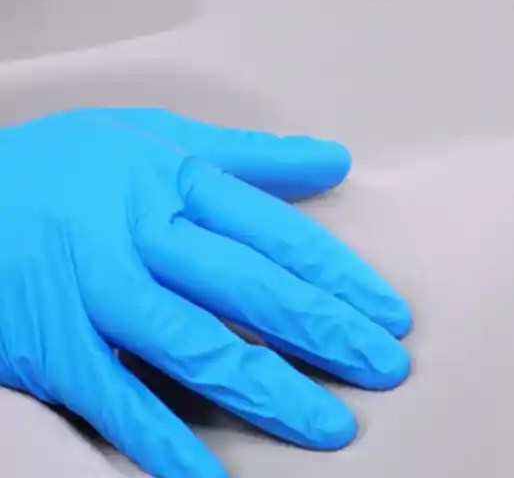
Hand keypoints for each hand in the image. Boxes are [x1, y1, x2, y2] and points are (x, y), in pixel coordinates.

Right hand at [0, 108, 411, 477]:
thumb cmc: (62, 167)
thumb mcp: (154, 138)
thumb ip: (248, 157)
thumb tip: (334, 160)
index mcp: (176, 186)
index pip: (277, 236)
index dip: (341, 278)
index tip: (389, 313)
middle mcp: (142, 240)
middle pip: (250, 290)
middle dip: (325, 334)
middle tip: (384, 368)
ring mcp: (98, 298)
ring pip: (197, 348)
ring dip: (270, 391)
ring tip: (330, 425)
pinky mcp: (56, 350)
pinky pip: (119, 404)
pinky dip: (168, 444)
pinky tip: (217, 476)